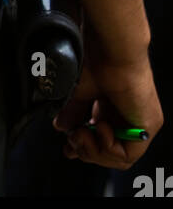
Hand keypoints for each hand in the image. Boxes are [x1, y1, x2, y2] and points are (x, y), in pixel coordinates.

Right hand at [53, 46, 161, 170]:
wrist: (112, 50)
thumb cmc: (98, 61)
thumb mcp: (80, 93)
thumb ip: (73, 113)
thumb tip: (61, 127)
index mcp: (115, 108)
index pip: (103, 141)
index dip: (84, 148)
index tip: (67, 147)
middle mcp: (130, 118)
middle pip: (110, 154)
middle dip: (87, 152)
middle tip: (73, 139)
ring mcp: (141, 124)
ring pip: (118, 159)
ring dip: (94, 151)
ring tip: (83, 132)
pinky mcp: (147, 127)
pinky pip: (127, 156)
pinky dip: (107, 147)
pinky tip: (99, 125)